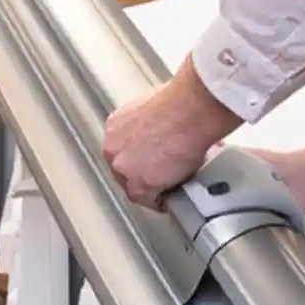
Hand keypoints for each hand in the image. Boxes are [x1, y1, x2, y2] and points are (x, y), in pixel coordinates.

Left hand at [103, 57, 241, 208]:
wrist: (190, 110)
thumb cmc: (182, 103)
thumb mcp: (155, 109)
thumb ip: (151, 126)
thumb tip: (165, 133)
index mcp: (116, 126)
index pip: (122, 151)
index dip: (139, 160)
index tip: (151, 163)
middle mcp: (114, 148)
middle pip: (125, 172)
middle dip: (144, 175)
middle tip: (164, 176)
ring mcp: (124, 168)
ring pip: (134, 188)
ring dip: (153, 189)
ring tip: (172, 187)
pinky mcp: (140, 185)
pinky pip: (150, 201)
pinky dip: (163, 201)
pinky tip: (174, 198)